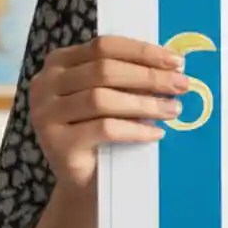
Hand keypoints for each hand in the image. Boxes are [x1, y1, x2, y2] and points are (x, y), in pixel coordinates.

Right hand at [28, 35, 190, 194]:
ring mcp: (46, 115)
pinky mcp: (56, 144)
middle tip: (181, 85)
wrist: (86, 181)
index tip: (176, 61)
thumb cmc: (102, 131)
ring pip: (101, 99)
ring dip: (145, 103)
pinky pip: (103, 130)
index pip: (104, 46)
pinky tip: (156, 132)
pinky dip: (135, 129)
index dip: (143, 51)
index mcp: (59, 62)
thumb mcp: (112, 95)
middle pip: (104, 70)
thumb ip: (128, 75)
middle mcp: (45, 84)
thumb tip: (172, 65)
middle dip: (149, 76)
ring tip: (173, 109)